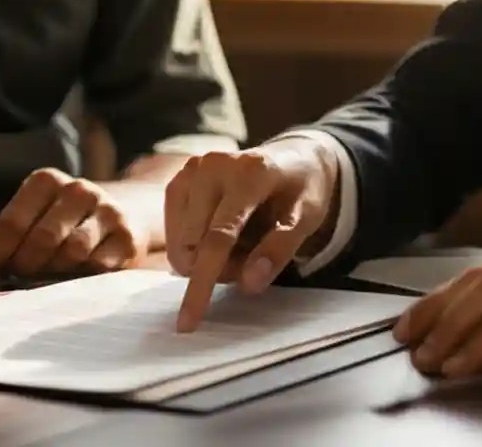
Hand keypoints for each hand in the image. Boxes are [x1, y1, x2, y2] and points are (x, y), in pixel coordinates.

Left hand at [0, 169, 149, 287]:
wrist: (123, 215)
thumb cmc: (60, 225)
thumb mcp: (29, 223)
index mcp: (46, 181)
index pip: (12, 222)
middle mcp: (78, 189)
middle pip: (42, 238)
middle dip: (23, 269)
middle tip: (14, 288)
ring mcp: (108, 210)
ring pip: (73, 251)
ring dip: (53, 276)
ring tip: (41, 288)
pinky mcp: (129, 237)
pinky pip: (100, 267)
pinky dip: (81, 282)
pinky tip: (72, 286)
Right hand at [165, 139, 340, 332]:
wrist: (292, 157)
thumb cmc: (301, 191)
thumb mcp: (307, 219)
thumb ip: (279, 250)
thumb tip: (249, 284)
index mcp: (250, 173)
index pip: (218, 238)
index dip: (202, 283)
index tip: (187, 323)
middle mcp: (212, 166)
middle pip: (196, 246)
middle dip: (220, 269)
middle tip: (252, 259)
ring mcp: (190, 170)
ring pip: (181, 244)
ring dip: (205, 260)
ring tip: (239, 243)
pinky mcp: (178, 180)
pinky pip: (174, 234)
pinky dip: (194, 246)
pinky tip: (220, 234)